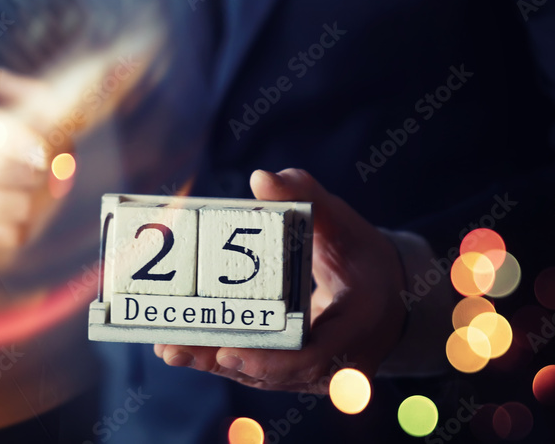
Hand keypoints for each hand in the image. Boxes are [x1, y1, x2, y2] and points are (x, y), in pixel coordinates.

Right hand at [0, 68, 64, 248]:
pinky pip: (11, 235)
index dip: (28, 142)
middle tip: (55, 157)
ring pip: (18, 207)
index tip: (46, 147)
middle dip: (46, 165)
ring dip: (45, 194)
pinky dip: (31, 219)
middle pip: (12, 173)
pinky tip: (30, 199)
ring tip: (46, 179)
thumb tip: (70, 113)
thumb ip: (25, 93)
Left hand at [154, 168, 407, 391]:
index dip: (271, 361)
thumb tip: (261, 179)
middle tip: (175, 347)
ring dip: (212, 363)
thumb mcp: (342, 222)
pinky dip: (221, 360)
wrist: (385, 295)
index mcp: (360, 324)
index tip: (229, 354)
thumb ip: (305, 196)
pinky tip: (183, 348)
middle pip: (275, 371)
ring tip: (168, 346)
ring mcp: (319, 374)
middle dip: (221, 360)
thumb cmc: (361, 255)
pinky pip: (258, 372)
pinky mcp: (298, 375)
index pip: (313, 355)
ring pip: (260, 376)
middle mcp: (340, 361)